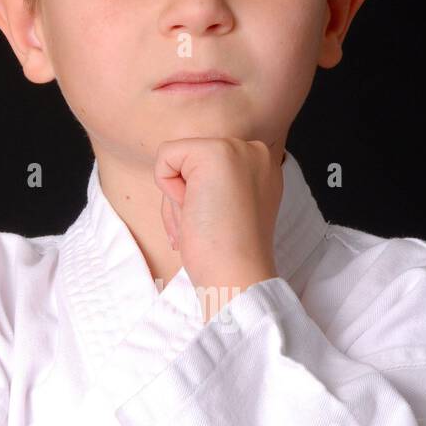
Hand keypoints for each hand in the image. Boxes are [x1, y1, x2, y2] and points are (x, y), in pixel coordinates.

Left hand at [155, 138, 283, 320]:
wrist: (237, 276)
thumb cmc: (226, 255)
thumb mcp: (227, 210)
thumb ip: (214, 186)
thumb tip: (184, 176)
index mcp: (260, 169)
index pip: (205, 168)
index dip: (197, 199)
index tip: (214, 226)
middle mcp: (255, 152)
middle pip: (190, 161)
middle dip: (184, 199)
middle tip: (205, 227)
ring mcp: (239, 149)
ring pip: (178, 159)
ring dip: (177, 199)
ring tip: (201, 223)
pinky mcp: (216, 151)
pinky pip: (166, 156)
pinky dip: (167, 189)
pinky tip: (194, 210)